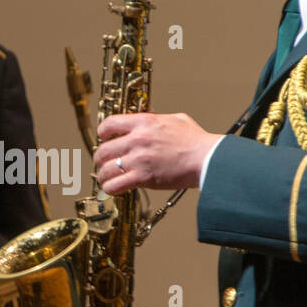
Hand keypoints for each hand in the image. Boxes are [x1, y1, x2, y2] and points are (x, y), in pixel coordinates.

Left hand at [94, 112, 221, 194]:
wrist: (206, 158)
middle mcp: (137, 140)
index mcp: (143, 122)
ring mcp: (138, 159)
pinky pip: (115, 185)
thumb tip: (151, 117)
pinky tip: (114, 188)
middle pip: (103, 150)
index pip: (110, 124)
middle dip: (100, 158)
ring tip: (106, 178)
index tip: (103, 137)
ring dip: (103, 175)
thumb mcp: (175, 119)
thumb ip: (157, 118)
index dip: (103, 132)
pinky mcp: (142, 177)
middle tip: (103, 162)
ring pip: (105, 169)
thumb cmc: (195, 141)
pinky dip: (111, 188)